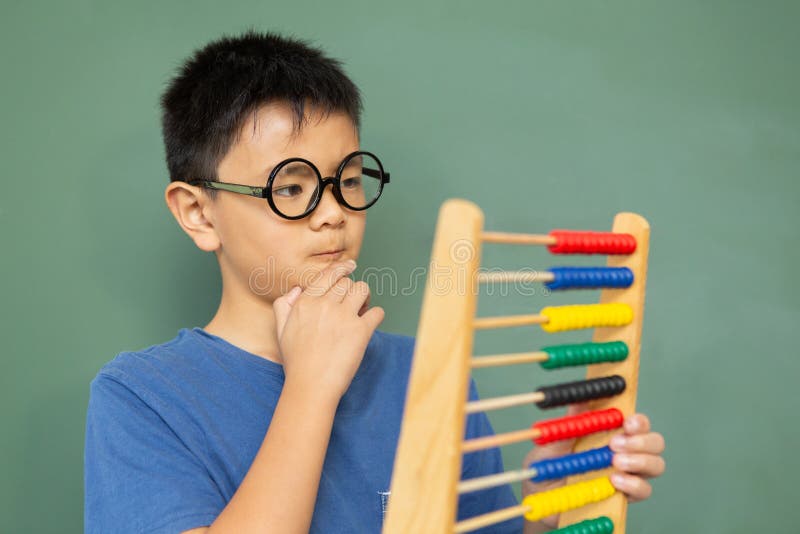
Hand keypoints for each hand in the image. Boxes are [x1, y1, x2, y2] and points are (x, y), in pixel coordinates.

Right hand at [272, 259, 384, 401]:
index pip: (328, 274)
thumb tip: (296, 290)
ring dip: (364, 298)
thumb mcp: (280, 330)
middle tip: (353, 303)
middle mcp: (325, 305)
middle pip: (347, 282)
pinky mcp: (361, 331)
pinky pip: (377, 312)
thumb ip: (283, 305)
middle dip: (351, 290)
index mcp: (306, 302)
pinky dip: (376, 315)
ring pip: (363, 290)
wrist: (310, 386)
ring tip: (361, 310)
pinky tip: (370, 323)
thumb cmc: (296, 361)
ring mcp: (344, 317)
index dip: (342, 268)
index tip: (350, 266)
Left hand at [521, 406, 665, 530]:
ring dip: (641, 460)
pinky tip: (615, 480)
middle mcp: (625, 452)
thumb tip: (579, 397)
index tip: (627, 422)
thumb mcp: (554, 440)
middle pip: (655, 442)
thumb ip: (570, 422)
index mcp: (611, 433)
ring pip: (656, 465)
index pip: (638, 423)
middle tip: (617, 444)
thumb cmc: (549, 462)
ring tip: (616, 461)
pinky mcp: (624, 496)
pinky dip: (634, 484)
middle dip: (643, 440)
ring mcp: (628, 475)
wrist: (540, 494)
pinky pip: (644, 490)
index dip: (639, 421)